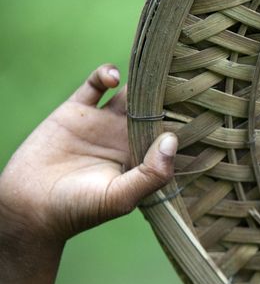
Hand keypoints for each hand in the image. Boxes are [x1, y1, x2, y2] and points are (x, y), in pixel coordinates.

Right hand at [0, 64, 175, 249]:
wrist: (29, 205)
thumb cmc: (79, 209)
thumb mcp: (120, 198)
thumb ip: (150, 174)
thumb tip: (171, 140)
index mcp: (144, 158)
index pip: (173, 135)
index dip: (188, 123)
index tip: (206, 107)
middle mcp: (128, 137)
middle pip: (157, 108)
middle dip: (170, 94)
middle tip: (186, 76)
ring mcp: (104, 122)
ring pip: (132, 93)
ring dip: (144, 81)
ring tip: (153, 74)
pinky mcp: (77, 110)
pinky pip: (97, 83)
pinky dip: (107, 73)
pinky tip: (114, 77)